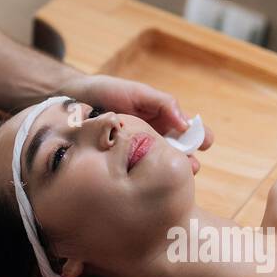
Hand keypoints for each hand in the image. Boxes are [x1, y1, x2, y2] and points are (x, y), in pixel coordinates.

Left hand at [57, 72, 213, 173]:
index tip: (205, 142)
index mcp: (162, 121)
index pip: (189, 132)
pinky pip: (139, 176)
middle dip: (189, 162)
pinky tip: (146, 183)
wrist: (71, 102)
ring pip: (161, 169)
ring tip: (170, 176)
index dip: (201, 137)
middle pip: (181, 156)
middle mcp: (155, 140)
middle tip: (188, 166)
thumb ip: (162, 103)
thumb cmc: (106, 93)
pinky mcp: (122, 167)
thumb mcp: (136, 93)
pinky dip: (146, 179)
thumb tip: (185, 122)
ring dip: (170, 173)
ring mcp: (138, 155)